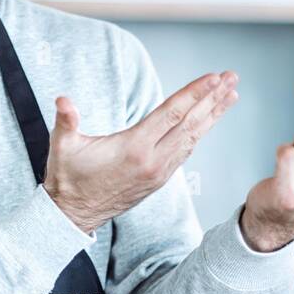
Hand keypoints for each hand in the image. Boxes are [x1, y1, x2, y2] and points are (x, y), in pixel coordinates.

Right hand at [44, 72, 239, 233]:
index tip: (214, 77)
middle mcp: (152, 161)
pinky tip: (208, 122)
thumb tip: (63, 101)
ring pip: (192, 139)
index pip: (171, 114)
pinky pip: (185, 153)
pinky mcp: (158, 180)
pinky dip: (199, 134)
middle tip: (231, 77)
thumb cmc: (67, 179)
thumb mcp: (62, 148)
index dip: (195, 93)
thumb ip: (65, 122)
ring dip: (212, 115)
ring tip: (230, 95)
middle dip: (213, 99)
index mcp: (134, 149)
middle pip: (190, 124)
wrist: (73, 215)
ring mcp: (158, 173)